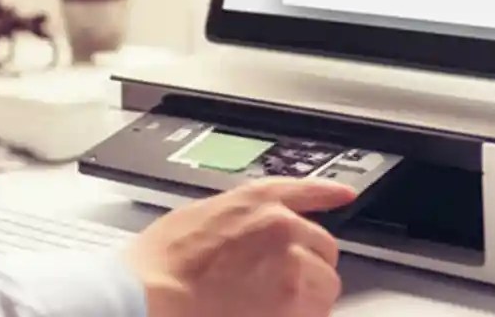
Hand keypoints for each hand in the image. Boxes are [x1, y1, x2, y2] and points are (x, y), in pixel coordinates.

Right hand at [125, 177, 356, 316]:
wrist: (150, 296)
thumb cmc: (161, 265)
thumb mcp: (199, 217)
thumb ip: (236, 220)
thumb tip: (249, 234)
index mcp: (257, 202)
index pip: (305, 190)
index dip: (327, 192)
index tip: (345, 194)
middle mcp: (282, 229)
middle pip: (323, 248)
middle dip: (309, 265)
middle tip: (282, 284)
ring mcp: (291, 268)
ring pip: (325, 285)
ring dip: (309, 297)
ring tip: (275, 308)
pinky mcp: (292, 307)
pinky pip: (316, 314)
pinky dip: (304, 316)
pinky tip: (279, 316)